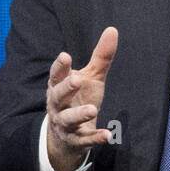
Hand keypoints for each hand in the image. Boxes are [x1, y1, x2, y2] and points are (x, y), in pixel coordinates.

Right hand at [45, 26, 116, 170]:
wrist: (66, 137)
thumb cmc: (78, 99)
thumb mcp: (90, 78)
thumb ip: (100, 57)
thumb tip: (113, 29)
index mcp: (59, 87)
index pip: (56, 75)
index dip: (60, 67)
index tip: (65, 56)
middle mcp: (58, 105)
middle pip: (58, 96)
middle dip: (66, 88)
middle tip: (77, 80)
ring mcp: (65, 124)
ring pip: (68, 120)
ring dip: (79, 114)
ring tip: (93, 109)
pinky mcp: (75, 141)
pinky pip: (84, 140)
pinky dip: (95, 138)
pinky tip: (107, 135)